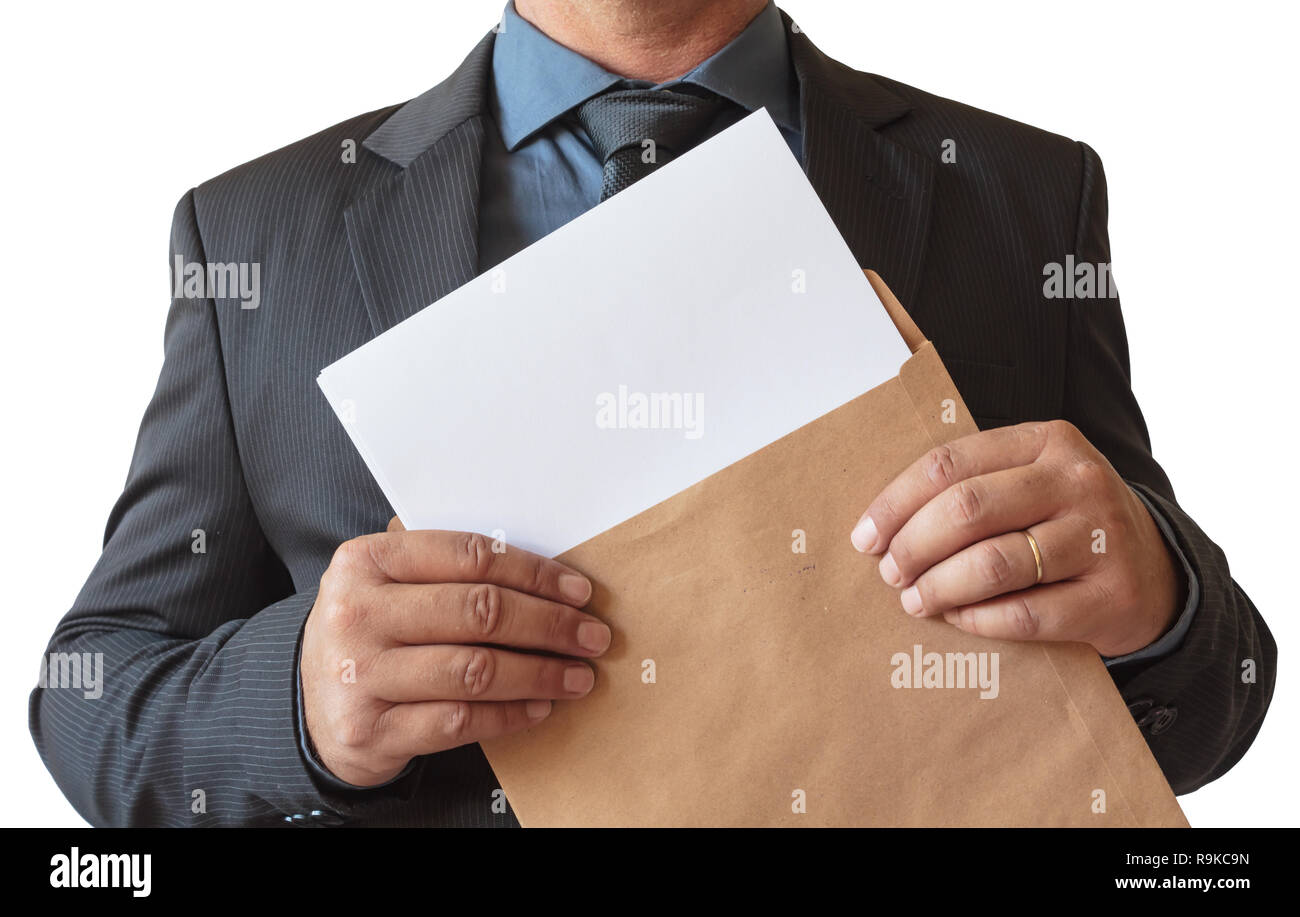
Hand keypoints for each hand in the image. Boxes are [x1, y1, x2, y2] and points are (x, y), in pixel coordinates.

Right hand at [301, 518, 609, 786]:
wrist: (309, 707)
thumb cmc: (370, 634)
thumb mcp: (388, 585)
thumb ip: (448, 571)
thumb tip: (550, 580)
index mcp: (366, 561)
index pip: (470, 557)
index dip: (535, 573)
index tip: (580, 591)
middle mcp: (357, 615)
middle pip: (480, 612)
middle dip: (550, 625)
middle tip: (593, 636)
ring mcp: (359, 676)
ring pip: (476, 669)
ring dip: (540, 673)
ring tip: (578, 676)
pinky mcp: (369, 732)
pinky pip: (459, 721)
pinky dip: (510, 714)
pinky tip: (540, 707)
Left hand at [850, 420, 1181, 657]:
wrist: (1156, 573)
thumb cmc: (1067, 524)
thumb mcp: (1031, 483)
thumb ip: (973, 487)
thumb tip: (881, 527)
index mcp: (1047, 442)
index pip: (949, 464)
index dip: (896, 503)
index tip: (865, 537)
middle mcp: (1078, 481)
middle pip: (967, 510)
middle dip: (913, 546)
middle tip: (891, 572)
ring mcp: (1101, 538)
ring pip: (993, 564)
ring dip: (939, 587)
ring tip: (915, 600)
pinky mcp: (1111, 596)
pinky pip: (1025, 614)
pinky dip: (978, 620)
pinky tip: (958, 619)